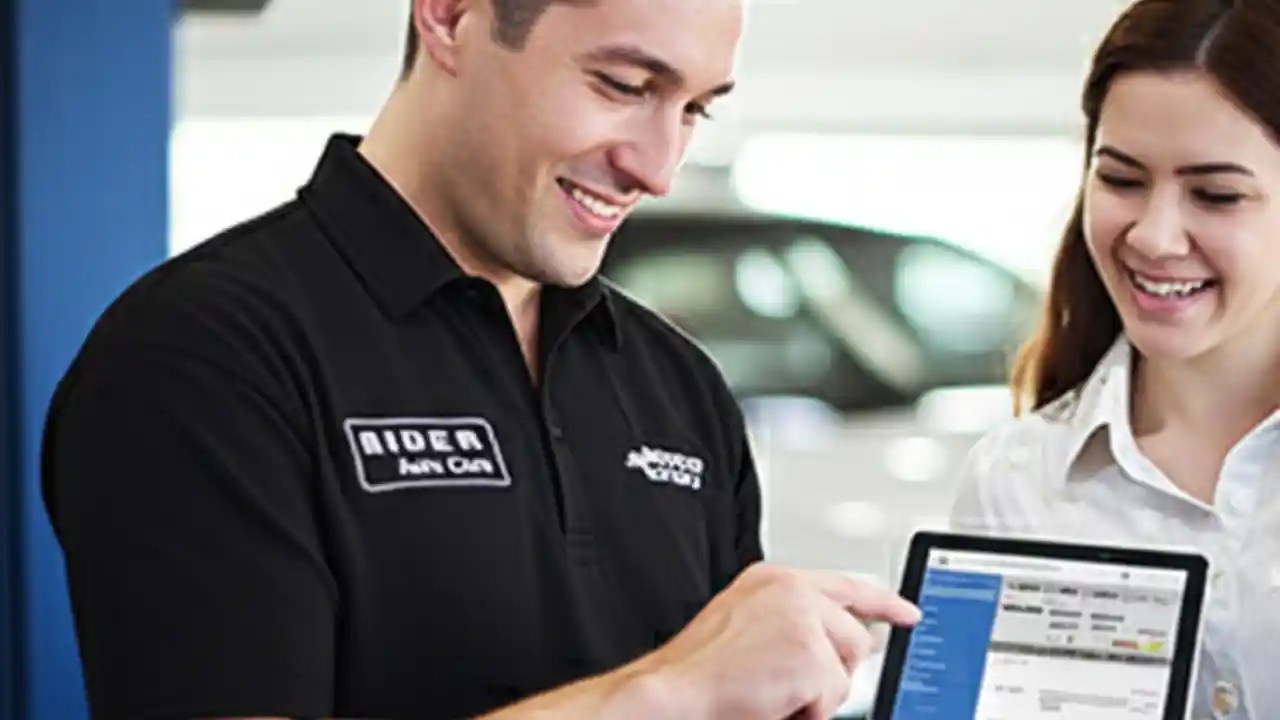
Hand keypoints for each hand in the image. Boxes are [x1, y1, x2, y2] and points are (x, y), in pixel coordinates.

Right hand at [640, 563, 920, 719]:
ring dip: (813, 695)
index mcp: (773, 580)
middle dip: (831, 672)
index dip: (882, 602)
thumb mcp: (744, 628)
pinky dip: (805, 712)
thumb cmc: (700, 671)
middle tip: (787, 686)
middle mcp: (790, 589)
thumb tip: (836, 642)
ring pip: (844, 672)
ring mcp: (802, 618)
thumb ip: (790, 622)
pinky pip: (832, 699)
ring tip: (769, 691)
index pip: (845, 585)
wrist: (672, 691)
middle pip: (852, 638)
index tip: (908, 613)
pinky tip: (770, 701)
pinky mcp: (809, 653)